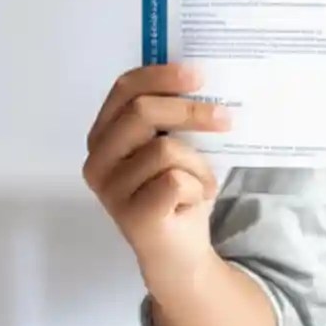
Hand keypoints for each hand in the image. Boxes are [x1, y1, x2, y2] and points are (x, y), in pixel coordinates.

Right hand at [82, 63, 230, 289]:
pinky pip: (176, 180)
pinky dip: (197, 187)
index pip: (124, 89)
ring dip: (199, 164)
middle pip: (142, 112)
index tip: (198, 75)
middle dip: (191, 111)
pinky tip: (192, 201)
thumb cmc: (177, 190)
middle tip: (226, 117)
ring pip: (165, 149)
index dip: (160, 75)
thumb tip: (205, 80)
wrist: (179, 250)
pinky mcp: (131, 214)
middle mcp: (98, 159)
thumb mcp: (174, 144)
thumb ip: (173, 117)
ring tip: (199, 182)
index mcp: (104, 134)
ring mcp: (110, 189)